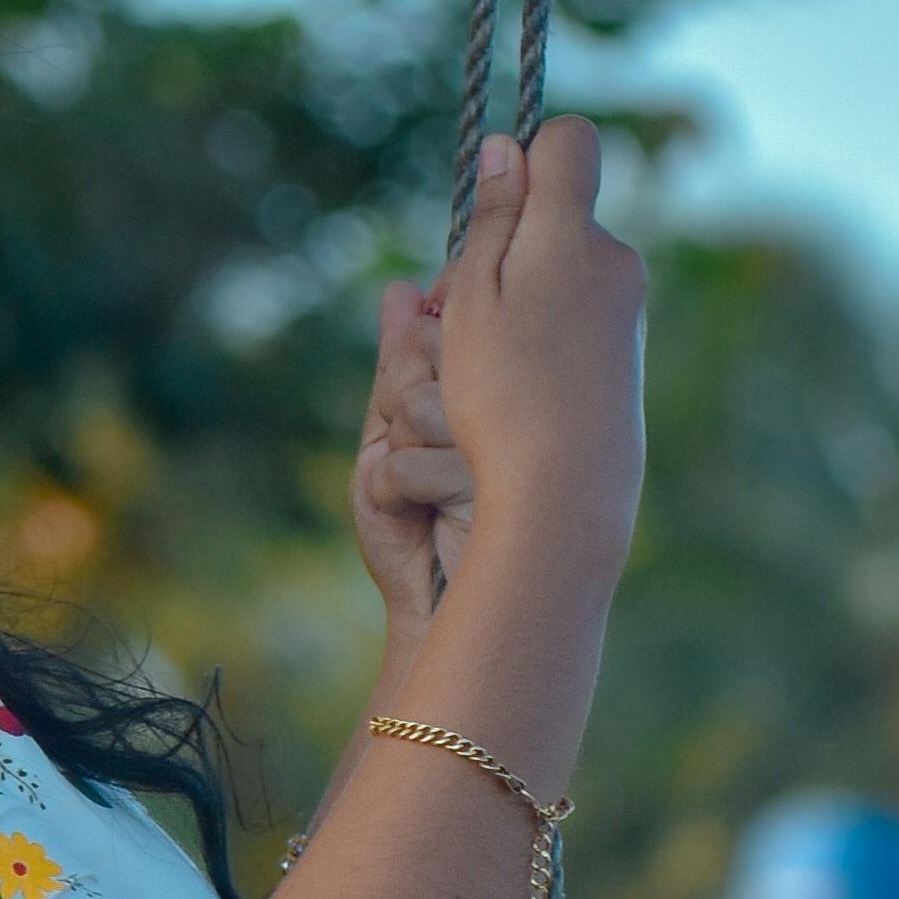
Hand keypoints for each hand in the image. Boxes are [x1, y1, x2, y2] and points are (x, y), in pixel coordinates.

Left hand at [351, 272, 475, 634]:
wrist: (434, 610)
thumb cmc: (412, 530)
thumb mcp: (391, 436)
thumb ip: (397, 365)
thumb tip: (400, 289)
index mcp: (489, 388)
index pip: (433, 330)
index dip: (407, 370)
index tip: (408, 421)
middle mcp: (507, 404)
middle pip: (423, 355)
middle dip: (397, 413)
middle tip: (412, 464)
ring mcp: (507, 438)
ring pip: (415, 405)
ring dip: (394, 459)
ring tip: (417, 500)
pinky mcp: (498, 478)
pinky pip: (413, 458)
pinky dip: (392, 492)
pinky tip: (419, 518)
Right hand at [430, 124, 643, 590]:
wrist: (568, 493)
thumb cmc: (506, 393)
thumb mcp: (476, 295)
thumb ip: (495, 216)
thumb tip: (508, 147)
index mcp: (576, 233)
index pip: (569, 141)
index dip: (524, 159)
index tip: (491, 211)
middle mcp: (616, 260)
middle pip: (555, 213)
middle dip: (503, 243)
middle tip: (458, 312)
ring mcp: (628, 309)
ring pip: (559, 268)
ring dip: (515, 295)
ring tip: (484, 359)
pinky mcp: (626, 353)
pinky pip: (574, 314)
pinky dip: (540, 333)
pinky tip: (519, 385)